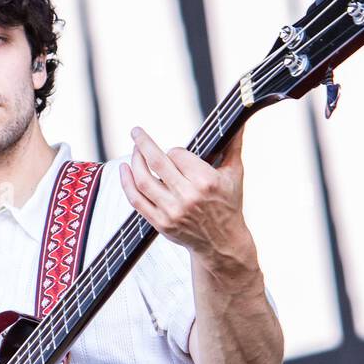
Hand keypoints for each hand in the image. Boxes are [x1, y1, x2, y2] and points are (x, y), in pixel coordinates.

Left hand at [119, 124, 250, 260]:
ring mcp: (172, 211)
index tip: (177, 154)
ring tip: (134, 151)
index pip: (177, 154)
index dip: (175, 151)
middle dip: (143, 143)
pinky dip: (127, 183)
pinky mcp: (160, 223)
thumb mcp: (235, 174)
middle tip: (136, 132)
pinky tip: (124, 170)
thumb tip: (238, 119)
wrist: (221, 243)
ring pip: (143, 180)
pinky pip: (136, 201)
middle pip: (156, 162)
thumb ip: (234, 144)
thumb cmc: (228, 204)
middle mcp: (188, 196)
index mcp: (206, 181)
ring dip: (134, 161)